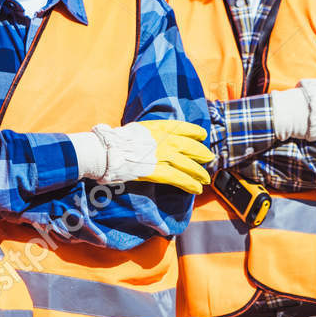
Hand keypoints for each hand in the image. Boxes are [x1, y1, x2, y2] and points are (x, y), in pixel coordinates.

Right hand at [74, 120, 213, 194]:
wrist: (106, 151)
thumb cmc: (115, 141)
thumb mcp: (135, 130)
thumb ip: (148, 133)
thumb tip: (149, 137)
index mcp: (158, 128)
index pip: (182, 127)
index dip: (194, 132)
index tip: (202, 135)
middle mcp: (164, 140)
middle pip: (189, 147)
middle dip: (201, 153)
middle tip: (209, 158)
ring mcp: (162, 156)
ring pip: (188, 164)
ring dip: (199, 172)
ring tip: (205, 179)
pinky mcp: (158, 171)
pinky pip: (179, 178)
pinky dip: (189, 184)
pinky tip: (197, 189)